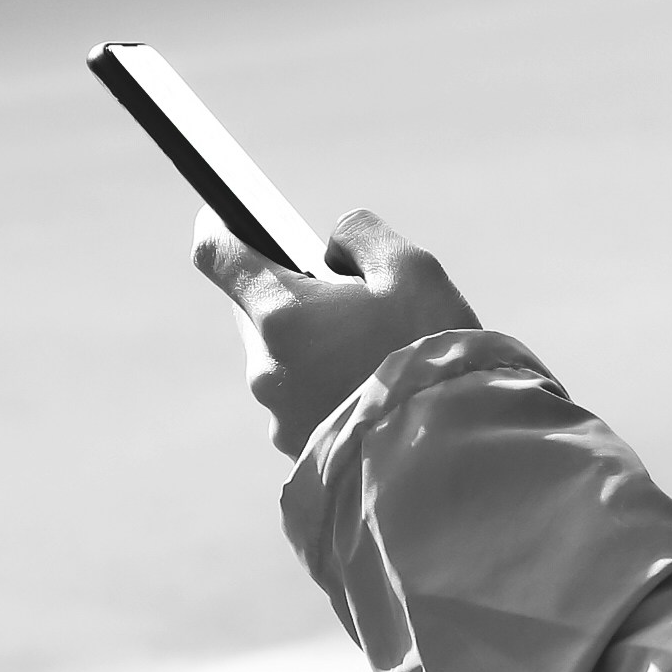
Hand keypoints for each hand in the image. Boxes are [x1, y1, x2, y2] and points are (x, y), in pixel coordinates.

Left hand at [192, 204, 480, 458]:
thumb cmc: (431, 354)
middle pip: (258, 309)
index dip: (219, 227)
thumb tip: (332, 247)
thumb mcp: (411, 269)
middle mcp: (266, 367)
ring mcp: (278, 416)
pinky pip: (303, 400)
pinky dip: (328, 385)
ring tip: (378, 350)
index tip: (225, 214)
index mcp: (282, 315)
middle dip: (294, 294)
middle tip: (351, 293)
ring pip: (283, 358)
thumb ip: (361, 236)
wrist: (451, 457)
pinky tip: (377, 390)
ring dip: (314, 344)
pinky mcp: (298, 451)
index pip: (219, 256)